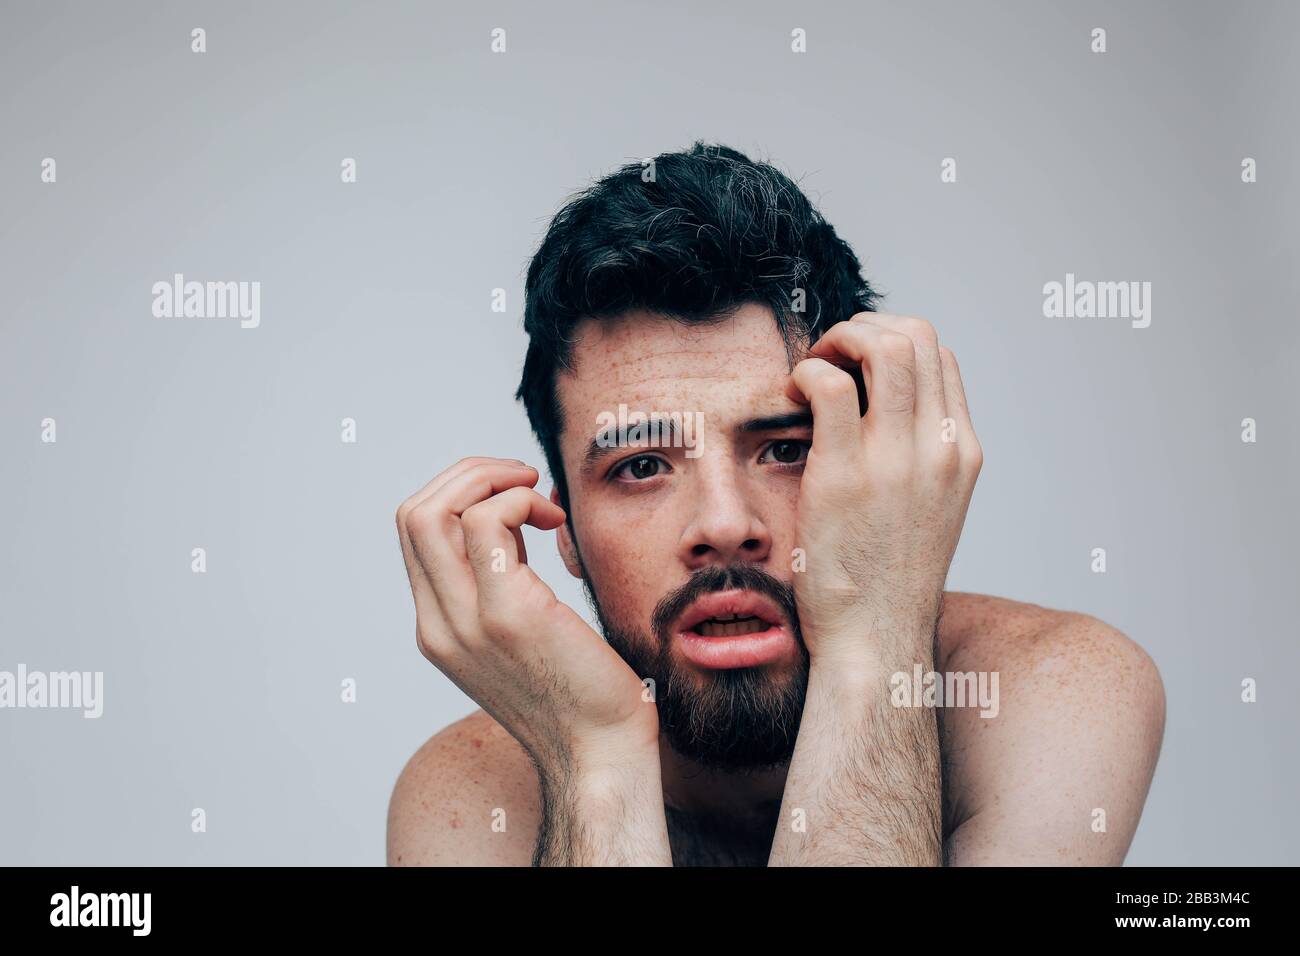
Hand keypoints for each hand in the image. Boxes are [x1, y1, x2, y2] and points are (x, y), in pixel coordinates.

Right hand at [395, 457, 658, 778]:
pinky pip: (488, 521)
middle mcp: (439, 626)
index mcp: (439, 628)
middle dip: (468, 474)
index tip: (516, 498)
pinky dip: (518, 499)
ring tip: (538, 497)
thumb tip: (513, 516)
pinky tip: (554, 521)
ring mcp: (467, 621)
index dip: (461, 495)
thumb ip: (504, 577)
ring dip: (491, 479)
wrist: (602, 756)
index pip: (415, 534)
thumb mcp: (523, 628)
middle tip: (524, 480)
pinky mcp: (508, 614)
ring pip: (433, 511)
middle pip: (413, 514)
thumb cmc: (581, 692)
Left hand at [785, 314, 981, 669]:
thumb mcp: (926, 511)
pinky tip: (791, 396)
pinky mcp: (846, 476)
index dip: (891, 340)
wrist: (876, 643)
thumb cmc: (886, 581)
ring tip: (811, 370)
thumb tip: (884, 413)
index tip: (854, 363)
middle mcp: (941, 449)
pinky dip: (805, 371)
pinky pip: (827, 383)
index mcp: (962, 453)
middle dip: (864, 327)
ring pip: (883, 345)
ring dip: (837, 340)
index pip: (940, 355)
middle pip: (917, 335)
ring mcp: (897, 461)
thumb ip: (916, 459)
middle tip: (828, 357)